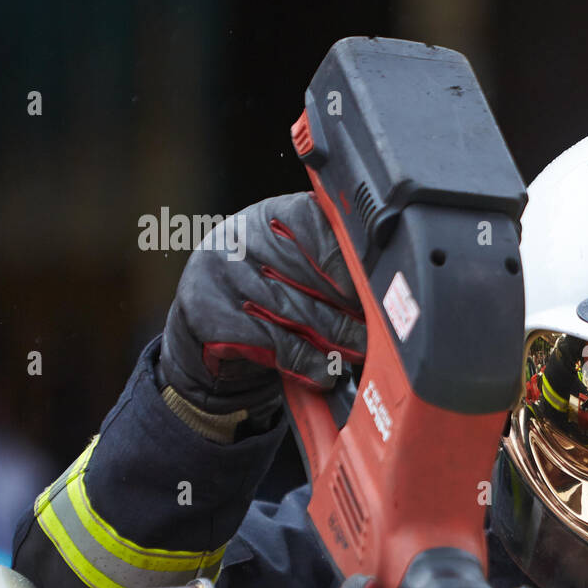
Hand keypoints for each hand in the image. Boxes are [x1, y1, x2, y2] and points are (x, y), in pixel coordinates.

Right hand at [160, 192, 365, 417]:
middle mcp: (239, 237)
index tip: (368, 285)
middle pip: (304, 273)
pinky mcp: (207, 312)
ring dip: (331, 338)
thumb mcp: (295, 269)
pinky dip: (302, 360)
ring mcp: (219, 273)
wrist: (207, 332)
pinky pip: (267, 338)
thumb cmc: (266, 294)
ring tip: (358, 354)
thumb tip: (381, 295)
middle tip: (377, 332)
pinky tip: (323, 371)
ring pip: (290, 310)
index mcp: (268, 216)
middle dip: (345, 309)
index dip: (342, 256)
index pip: (310, 222)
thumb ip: (329, 268)